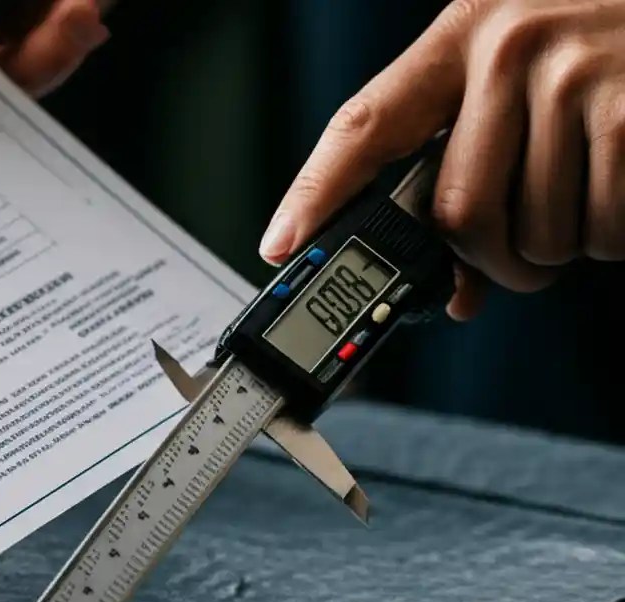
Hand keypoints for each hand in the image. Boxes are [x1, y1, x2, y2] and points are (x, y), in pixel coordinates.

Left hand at [260, 0, 624, 320]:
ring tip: (582, 209)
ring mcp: (574, 75)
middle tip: (516, 264)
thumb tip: (454, 295)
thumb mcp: (527, 70)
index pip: (366, 123)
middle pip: (456, 212)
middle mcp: (509, 48)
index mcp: (465, 34)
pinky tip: (618, 197)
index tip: (281, 244)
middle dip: (486, 264)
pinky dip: (609, 241)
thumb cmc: (606, 43)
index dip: (315, 191)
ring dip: (556, 253)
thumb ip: (476, 160)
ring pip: (531, 231)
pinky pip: (599, 227)